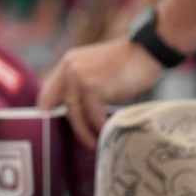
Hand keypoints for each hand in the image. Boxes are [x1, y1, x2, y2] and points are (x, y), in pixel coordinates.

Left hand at [38, 38, 161, 146]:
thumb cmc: (128, 64)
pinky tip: (107, 134)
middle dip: (58, 126)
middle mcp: (69, 69)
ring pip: (74, 115)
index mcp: (68, 63)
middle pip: (53, 105)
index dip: (47, 112)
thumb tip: (78, 113)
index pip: (47, 92)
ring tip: (93, 144)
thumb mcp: (96, 69)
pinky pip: (93, 117)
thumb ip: (83, 84)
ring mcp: (79, 78)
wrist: (148, 51)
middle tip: (68, 144)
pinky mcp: (93, 88)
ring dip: (84, 133)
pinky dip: (101, 128)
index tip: (54, 128)